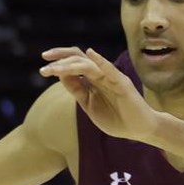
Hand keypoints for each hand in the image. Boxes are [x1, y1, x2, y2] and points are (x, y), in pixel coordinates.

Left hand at [39, 46, 163, 144]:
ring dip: (70, 65)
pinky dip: (101, 62)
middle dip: (60, 58)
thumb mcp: (89, 105)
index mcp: (92, 81)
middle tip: (44, 60)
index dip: (59, 63)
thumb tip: (61, 76)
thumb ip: (77, 91)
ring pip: (89, 66)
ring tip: (54, 68)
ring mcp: (112, 78)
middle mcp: (101, 76)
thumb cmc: (116, 119)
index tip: (43, 67)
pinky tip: (91, 55)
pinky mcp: (123, 84)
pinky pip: (111, 71)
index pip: (74, 65)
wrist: (139, 129)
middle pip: (79, 59)